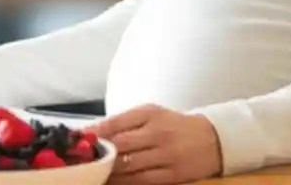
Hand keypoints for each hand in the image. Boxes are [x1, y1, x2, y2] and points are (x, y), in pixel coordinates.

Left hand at [89, 104, 222, 183]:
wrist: (212, 139)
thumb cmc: (173, 125)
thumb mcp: (150, 114)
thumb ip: (124, 121)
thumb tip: (94, 132)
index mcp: (150, 114)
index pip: (116, 123)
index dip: (94, 133)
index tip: (78, 139)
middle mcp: (158, 133)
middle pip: (120, 146)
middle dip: (99, 153)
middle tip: (81, 159)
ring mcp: (166, 156)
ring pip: (128, 167)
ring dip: (108, 170)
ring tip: (93, 172)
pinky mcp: (173, 176)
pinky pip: (142, 181)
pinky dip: (124, 182)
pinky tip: (112, 182)